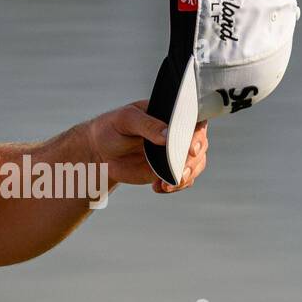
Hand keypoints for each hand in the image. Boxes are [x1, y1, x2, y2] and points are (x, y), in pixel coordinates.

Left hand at [84, 99, 208, 192]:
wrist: (101, 151)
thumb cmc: (113, 127)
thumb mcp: (126, 120)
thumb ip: (147, 125)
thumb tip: (167, 135)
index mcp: (171, 114)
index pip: (194, 119)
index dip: (198, 134)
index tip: (191, 150)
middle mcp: (179, 133)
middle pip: (200, 145)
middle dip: (193, 161)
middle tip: (179, 173)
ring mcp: (175, 153)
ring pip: (196, 165)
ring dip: (186, 177)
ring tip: (167, 184)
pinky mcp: (169, 170)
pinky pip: (182, 180)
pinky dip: (175, 186)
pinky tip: (159, 187)